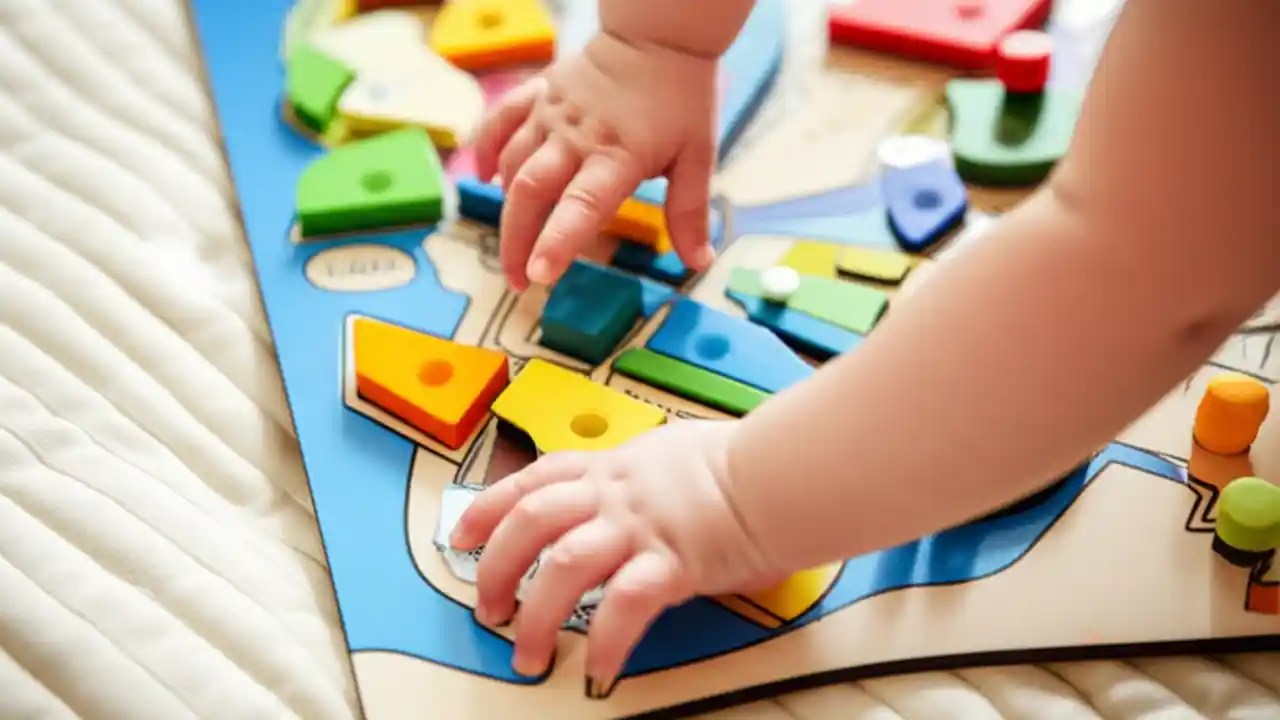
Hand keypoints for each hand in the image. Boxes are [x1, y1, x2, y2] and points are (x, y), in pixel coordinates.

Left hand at [450, 420, 782, 692]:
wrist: (781, 473)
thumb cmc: (739, 465)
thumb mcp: (673, 454)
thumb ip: (641, 476)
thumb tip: (632, 495)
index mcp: (613, 467)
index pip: (534, 479)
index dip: (488, 506)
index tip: (460, 534)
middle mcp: (616, 494)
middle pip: (530, 521)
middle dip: (494, 567)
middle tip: (485, 609)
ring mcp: (639, 526)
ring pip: (562, 565)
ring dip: (537, 614)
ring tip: (529, 654)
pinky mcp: (671, 562)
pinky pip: (624, 605)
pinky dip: (606, 641)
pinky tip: (600, 669)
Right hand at [473, 32, 719, 290]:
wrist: (658, 35)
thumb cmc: (680, 96)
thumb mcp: (697, 155)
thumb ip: (689, 212)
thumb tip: (699, 263)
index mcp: (618, 154)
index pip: (582, 205)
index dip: (557, 241)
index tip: (538, 275)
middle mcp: (577, 135)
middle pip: (532, 191)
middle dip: (517, 241)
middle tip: (518, 281)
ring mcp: (552, 114)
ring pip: (513, 164)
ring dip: (505, 208)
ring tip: (512, 246)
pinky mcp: (538, 95)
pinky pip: (501, 122)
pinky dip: (487, 151)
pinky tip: (485, 179)